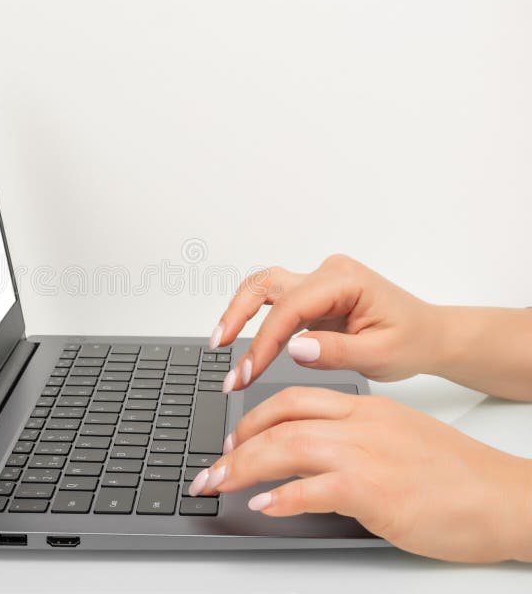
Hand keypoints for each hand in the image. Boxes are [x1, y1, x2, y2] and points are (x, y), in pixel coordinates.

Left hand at [189, 386, 531, 561]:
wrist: (504, 497)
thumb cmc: (456, 476)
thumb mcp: (398, 442)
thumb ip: (353, 444)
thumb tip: (311, 467)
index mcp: (365, 409)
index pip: (295, 399)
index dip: (256, 416)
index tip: (236, 437)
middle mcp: (360, 425)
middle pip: (281, 420)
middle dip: (237, 443)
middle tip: (212, 468)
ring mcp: (366, 454)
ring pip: (288, 447)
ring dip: (243, 466)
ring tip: (218, 483)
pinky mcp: (374, 490)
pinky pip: (313, 488)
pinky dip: (282, 496)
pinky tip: (263, 505)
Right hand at [210, 254, 441, 391]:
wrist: (428, 335)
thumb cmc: (412, 340)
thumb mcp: (382, 355)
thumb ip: (337, 352)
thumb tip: (293, 348)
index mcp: (345, 281)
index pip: (291, 307)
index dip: (264, 341)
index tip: (247, 373)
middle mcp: (327, 274)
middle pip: (267, 284)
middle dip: (237, 315)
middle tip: (218, 347)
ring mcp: (318, 283)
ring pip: (264, 289)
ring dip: (239, 313)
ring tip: (220, 344)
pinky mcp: (312, 297)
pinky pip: (275, 304)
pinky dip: (255, 322)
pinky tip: (245, 345)